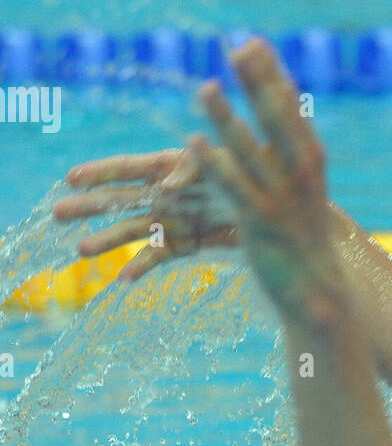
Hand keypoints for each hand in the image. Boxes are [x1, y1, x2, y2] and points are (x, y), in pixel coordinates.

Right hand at [54, 146, 239, 280]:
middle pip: (119, 200)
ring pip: (133, 231)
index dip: (100, 173)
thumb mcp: (224, 166)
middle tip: (56, 214)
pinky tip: (122, 280)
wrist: (279, 207)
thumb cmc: (252, 175)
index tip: (71, 178)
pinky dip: (142, 267)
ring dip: (107, 240)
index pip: (127, 169)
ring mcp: (174, 220)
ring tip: (81, 250)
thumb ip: (193, 171)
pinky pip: (159, 256)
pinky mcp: (187, 244)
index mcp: (168, 167)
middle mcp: (165, 194)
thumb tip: (165, 188)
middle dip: (89, 207)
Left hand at [191, 39, 344, 323]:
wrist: (317, 290)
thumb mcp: (303, 188)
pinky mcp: (261, 224)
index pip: (291, 109)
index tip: (255, 42)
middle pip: (276, 121)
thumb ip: (289, 152)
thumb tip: (279, 116)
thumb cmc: (304, 235)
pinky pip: (234, 189)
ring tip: (206, 88)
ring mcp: (281, 199)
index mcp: (310, 161)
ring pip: (251, 152)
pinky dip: (215, 165)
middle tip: (239, 48)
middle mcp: (300, 176)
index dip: (273, 75)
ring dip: (228, 119)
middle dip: (257, 84)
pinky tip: (194, 143)